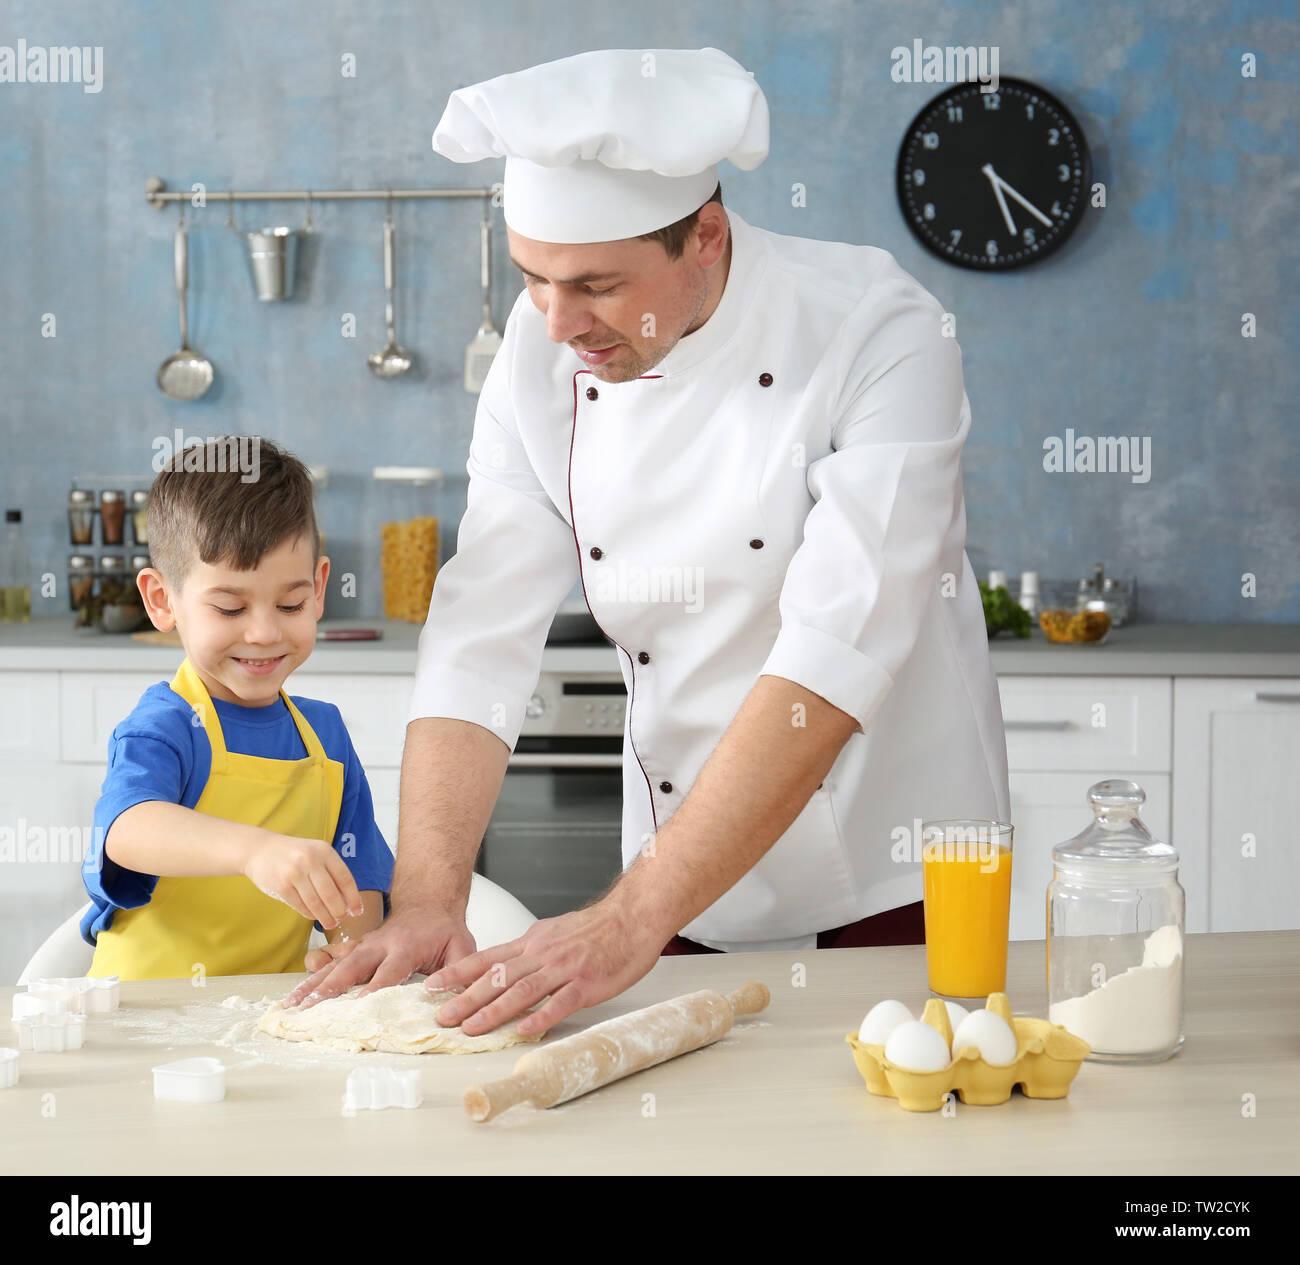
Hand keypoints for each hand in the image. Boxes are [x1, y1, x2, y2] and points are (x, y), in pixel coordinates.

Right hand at [243, 832, 362, 929]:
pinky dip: (309, 913)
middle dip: (340, 910)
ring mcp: (294, 872)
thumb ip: (331, 872)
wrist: (260, 849)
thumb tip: (349, 900)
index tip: (358, 911)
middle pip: (331, 893)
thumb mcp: (315, 853)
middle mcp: (310, 859)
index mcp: (324, 850)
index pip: (345, 878)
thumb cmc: (294, 854)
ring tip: (331, 923)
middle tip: (342, 919)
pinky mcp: (281, 885)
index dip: (354, 898)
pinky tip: (314, 916)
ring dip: (325, 916)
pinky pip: (300, 905)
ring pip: (316, 902)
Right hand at [283, 904, 476, 1008]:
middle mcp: (380, 945)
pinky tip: (293, 998)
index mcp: (407, 946)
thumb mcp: (462, 947)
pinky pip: (329, 964)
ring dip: (312, 985)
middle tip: (310, 1008)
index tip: (360, 1004)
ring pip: (335, 965)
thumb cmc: (445, 932)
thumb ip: (459, 972)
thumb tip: (456, 999)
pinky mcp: (354, 950)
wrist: (428, 904)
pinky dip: (310, 979)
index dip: (376, 987)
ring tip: (291, 1006)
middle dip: (330, 987)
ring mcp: (364, 946)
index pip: (390, 970)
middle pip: (352, 966)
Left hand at [423, 894, 664, 1037]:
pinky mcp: (587, 983)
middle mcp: (542, 954)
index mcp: (533, 942)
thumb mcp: (555, 931)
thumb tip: (508, 961)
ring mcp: (564, 969)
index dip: (458, 973)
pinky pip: (560, 1002)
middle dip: (466, 998)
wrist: (633, 916)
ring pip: (522, 990)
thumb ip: (530, 949)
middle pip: (497, 977)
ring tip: (471, 1028)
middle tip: (441, 1016)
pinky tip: (524, 1031)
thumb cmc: (598, 927)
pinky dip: (540, 1017)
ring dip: (493, 1011)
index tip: (433, 987)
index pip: (487, 958)